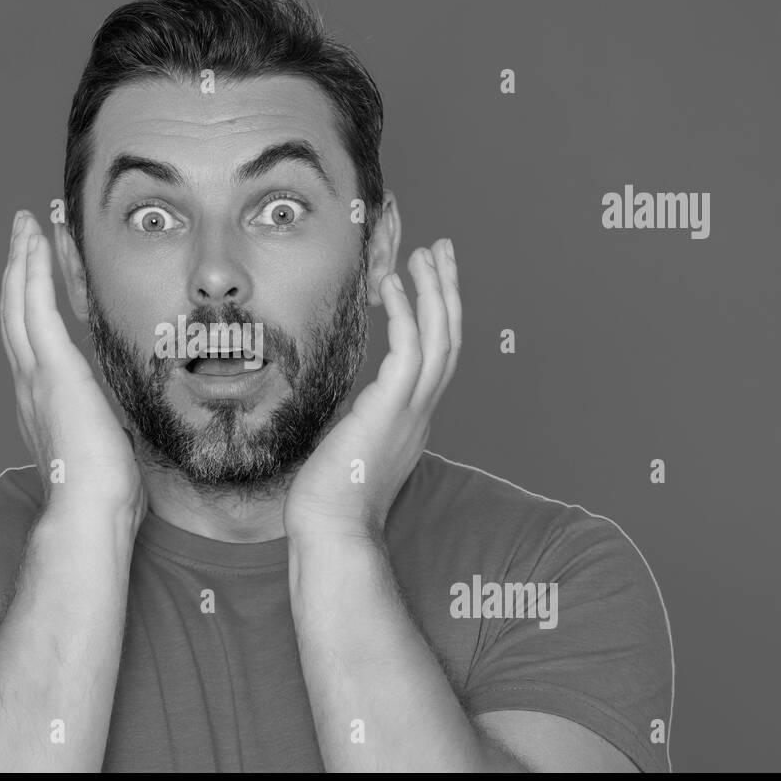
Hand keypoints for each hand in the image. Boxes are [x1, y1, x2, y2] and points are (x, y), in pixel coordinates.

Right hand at [0, 209, 146, 528]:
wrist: (90, 513)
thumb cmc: (105, 497)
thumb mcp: (110, 449)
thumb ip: (111, 428)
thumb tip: (129, 425)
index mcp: (43, 403)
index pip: (34, 341)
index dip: (30, 305)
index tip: (36, 279)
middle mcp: (30, 385)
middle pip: (14, 313)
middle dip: (17, 271)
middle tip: (21, 235)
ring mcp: (36, 375)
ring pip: (18, 302)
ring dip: (21, 260)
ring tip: (24, 226)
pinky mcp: (52, 369)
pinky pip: (34, 307)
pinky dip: (31, 271)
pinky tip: (35, 243)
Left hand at [283, 239, 460, 541]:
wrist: (333, 532)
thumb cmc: (331, 499)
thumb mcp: (352, 448)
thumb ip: (360, 423)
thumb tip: (348, 411)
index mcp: (414, 418)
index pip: (437, 355)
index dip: (437, 313)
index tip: (430, 278)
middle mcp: (422, 412)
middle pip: (449, 338)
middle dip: (446, 289)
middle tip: (441, 248)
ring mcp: (411, 412)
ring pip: (438, 338)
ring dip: (433, 291)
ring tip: (423, 252)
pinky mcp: (390, 412)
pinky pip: (407, 352)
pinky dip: (404, 313)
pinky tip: (391, 284)